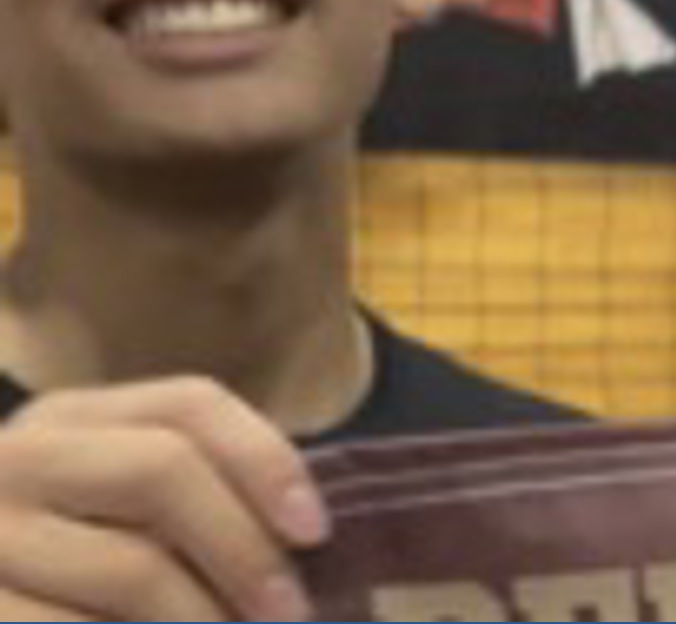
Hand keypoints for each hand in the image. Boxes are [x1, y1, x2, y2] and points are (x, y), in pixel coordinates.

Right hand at [0, 379, 327, 619]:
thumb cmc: (74, 579)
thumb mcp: (121, 520)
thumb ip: (198, 504)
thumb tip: (302, 534)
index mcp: (69, 422)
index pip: (189, 404)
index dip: (265, 459)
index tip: (314, 530)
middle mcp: (16, 460)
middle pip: (163, 469)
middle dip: (245, 547)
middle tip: (290, 613)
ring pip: (132, 568)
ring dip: (206, 618)